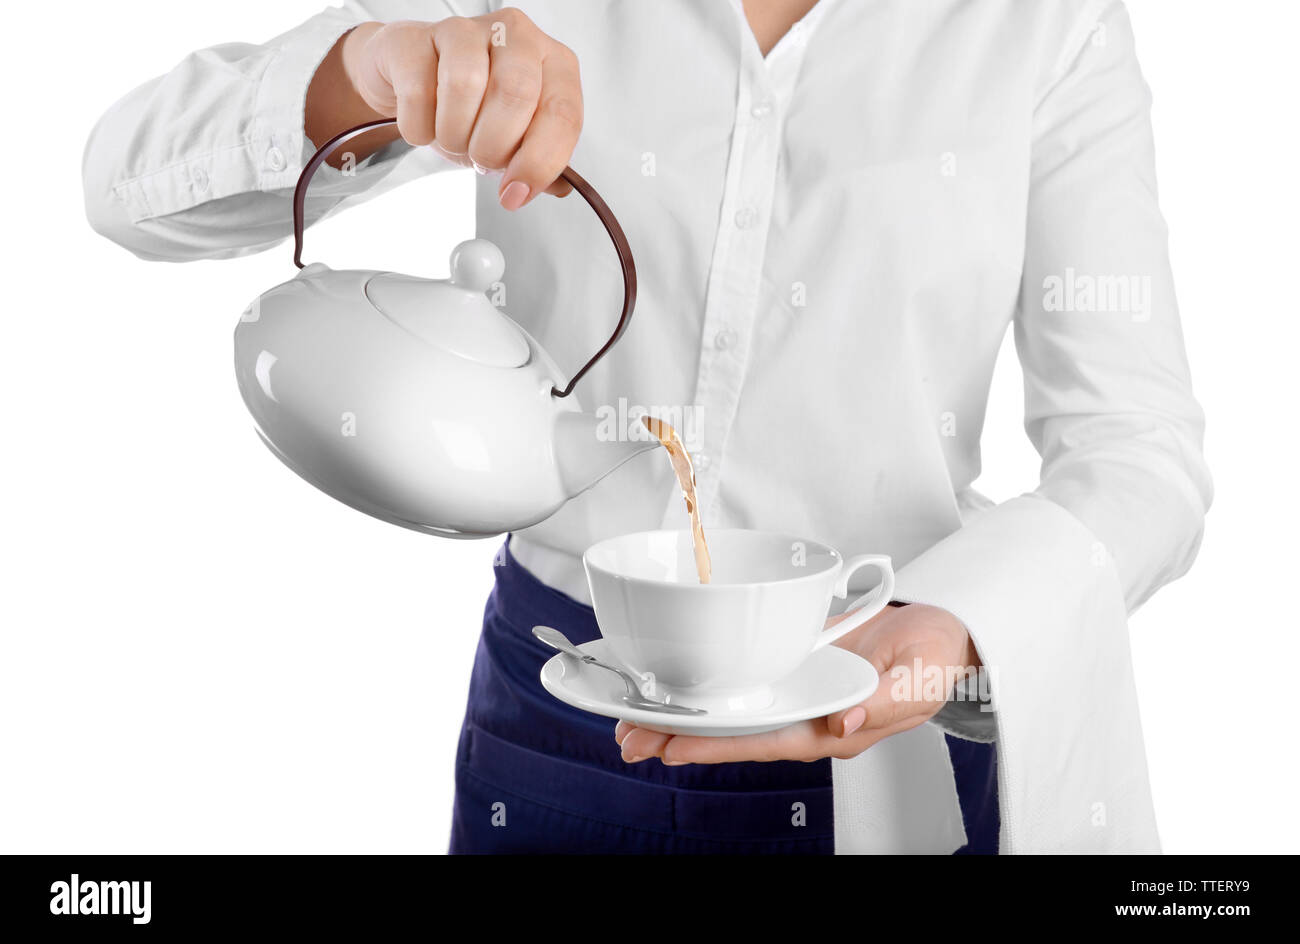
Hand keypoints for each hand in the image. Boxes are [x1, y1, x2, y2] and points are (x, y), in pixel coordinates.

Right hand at [306, 10, 581, 206]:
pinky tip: (424, 125)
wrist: (412, 82)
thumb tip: (557, 187)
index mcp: (552, 63)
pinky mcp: (414, 38)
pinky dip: (420, 128)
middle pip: (515, 94)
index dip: (540, 163)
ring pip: (465, 85)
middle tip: (480, 160)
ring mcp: (463, 29)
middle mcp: (514, 36)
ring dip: (455, 135)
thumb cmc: (472, 109)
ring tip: (453, 139)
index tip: (516, 193)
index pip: (563, 113)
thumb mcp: (515, 140)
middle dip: (494, 146)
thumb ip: (541, 162)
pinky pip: (418, 93)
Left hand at [615, 604, 981, 764]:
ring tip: (634, 719)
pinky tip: (679, 685)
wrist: (941, 627)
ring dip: (685, 714)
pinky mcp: (794, 665)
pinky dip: (710, 684)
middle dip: (682, 736)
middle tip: (629, 736)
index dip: (718, 745)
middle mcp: (809, 716)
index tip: (673, 745)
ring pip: (733, 709)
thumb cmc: (936, 656)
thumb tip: (842, 719)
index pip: (766, 741)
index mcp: (836, 726)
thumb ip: (884, 700)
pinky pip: (745, 679)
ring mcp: (798, 693)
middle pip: (736, 732)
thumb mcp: (919, 677)